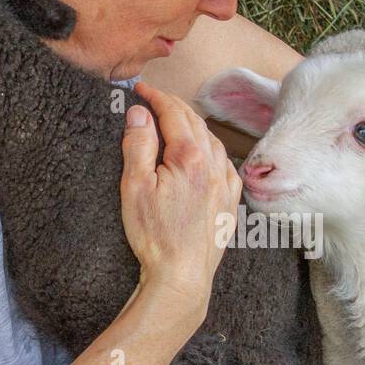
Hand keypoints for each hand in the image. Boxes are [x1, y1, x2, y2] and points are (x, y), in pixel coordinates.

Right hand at [120, 80, 241, 327]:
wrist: (181, 275)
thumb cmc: (154, 235)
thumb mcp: (134, 187)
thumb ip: (138, 145)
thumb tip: (139, 113)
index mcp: (189, 157)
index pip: (173, 113)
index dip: (155, 97)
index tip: (140, 89)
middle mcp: (213, 165)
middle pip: (194, 122)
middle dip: (173, 106)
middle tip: (152, 101)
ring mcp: (226, 183)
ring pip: (212, 140)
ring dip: (193, 126)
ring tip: (174, 122)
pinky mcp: (230, 201)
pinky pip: (225, 163)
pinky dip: (211, 149)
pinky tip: (203, 154)